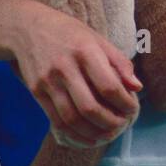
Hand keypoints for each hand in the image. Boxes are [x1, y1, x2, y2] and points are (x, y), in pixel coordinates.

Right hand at [8, 0, 140, 146]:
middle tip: (121, 125)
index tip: (132, 109)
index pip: (108, 85)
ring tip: (107, 134)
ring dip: (93, 132)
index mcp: (85, 50)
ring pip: (72, 118)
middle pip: (89, 107)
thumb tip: (137, 88)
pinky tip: (88, 137)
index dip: (124, 103)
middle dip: (110, 122)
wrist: (28, 28)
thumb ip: (119, 62)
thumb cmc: (70, 34)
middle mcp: (65, 67)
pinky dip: (75, 134)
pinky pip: (56, 121)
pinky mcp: (36, 92)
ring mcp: (48, 81)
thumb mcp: (97, 39)